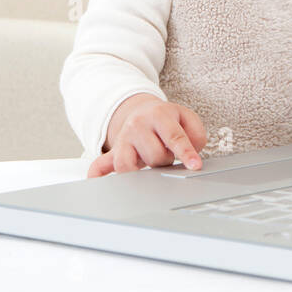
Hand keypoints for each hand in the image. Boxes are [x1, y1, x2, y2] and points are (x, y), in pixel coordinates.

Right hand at [86, 94, 206, 177]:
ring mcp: (123, 139)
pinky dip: (98, 174)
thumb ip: (196, 135)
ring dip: (144, 170)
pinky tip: (96, 180)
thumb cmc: (167, 119)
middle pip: (155, 156)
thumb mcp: (187, 118)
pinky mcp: (114, 152)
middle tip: (168, 152)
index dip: (185, 152)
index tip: (194, 166)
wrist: (142, 111)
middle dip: (166, 159)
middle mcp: (137, 126)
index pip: (173, 136)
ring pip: (130, 165)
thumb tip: (191, 155)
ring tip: (151, 162)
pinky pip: (101, 164)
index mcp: (158, 114)